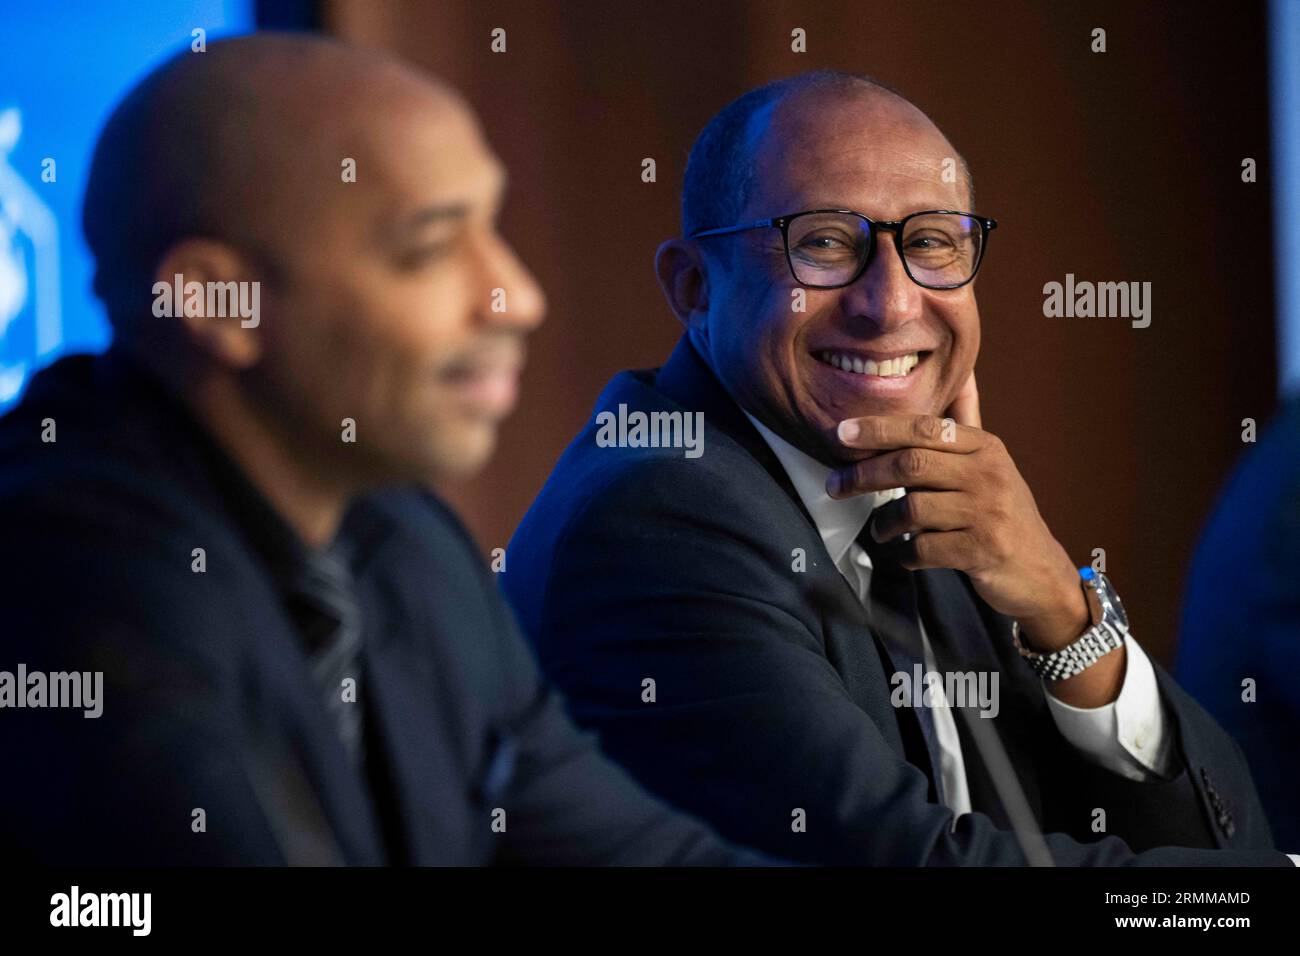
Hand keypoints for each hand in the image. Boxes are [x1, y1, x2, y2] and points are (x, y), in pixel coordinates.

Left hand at [828, 373, 1087, 651]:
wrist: (1040, 571)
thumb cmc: (1001, 513)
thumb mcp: (988, 466)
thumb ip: (963, 429)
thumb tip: (960, 376)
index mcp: (985, 447)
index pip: (925, 427)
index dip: (879, 428)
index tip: (840, 433)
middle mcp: (988, 474)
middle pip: (910, 465)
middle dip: (863, 475)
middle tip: (834, 487)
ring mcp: (987, 513)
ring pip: (912, 509)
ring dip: (884, 523)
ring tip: (881, 530)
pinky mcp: (983, 550)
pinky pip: (923, 549)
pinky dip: (904, 554)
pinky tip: (905, 554)